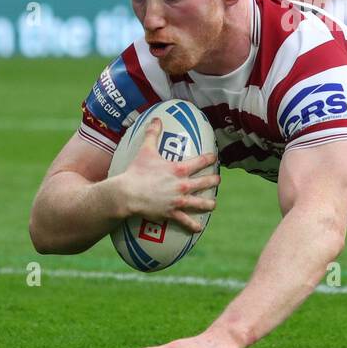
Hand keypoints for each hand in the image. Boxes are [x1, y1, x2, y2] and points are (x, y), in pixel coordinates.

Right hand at [115, 117, 218, 233]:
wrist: (128, 193)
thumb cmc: (137, 171)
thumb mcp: (146, 150)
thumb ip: (152, 134)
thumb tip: (156, 119)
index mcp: (179, 169)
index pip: (200, 162)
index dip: (210, 159)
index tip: (215, 158)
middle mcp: (183, 185)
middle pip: (205, 182)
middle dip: (213, 181)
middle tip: (218, 181)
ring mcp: (178, 200)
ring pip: (200, 203)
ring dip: (209, 204)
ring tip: (213, 205)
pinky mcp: (171, 213)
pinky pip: (185, 221)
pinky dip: (193, 225)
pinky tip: (199, 228)